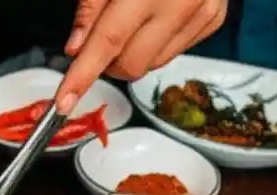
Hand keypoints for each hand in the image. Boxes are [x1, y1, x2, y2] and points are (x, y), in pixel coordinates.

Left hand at [55, 0, 227, 112]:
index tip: (62, 104)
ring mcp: (202, 13)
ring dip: (133, 53)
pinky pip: (175, 51)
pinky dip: (157, 43)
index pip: (108, 43)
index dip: (82, 76)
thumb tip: (76, 49)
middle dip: (108, 63)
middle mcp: (179, 4)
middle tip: (100, 40)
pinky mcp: (214, 18)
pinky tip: (158, 16)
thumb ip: (91, 8)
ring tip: (133, 21)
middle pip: (131, 64)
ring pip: (153, 64)